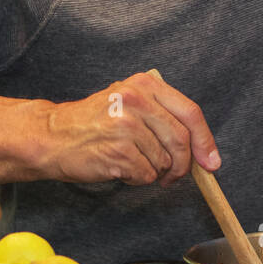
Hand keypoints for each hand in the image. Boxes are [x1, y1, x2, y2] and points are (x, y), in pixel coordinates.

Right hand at [40, 72, 218, 185]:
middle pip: (181, 140)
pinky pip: (145, 175)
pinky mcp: (118, 151)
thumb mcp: (128, 100)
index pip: (190, 112)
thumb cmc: (93, 122)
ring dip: (154, 171)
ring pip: (164, 161)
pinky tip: (120, 167)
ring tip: (132, 161)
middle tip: (173, 176)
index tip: (211, 161)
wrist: (51, 136)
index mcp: (145, 84)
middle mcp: (137, 100)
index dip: (205, 140)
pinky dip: (137, 179)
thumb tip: (201, 147)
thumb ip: (162, 113)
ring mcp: (127, 125)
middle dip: (183, 165)